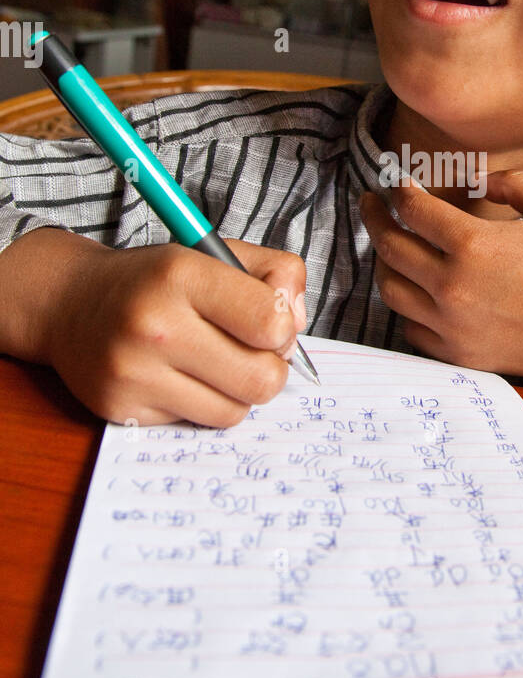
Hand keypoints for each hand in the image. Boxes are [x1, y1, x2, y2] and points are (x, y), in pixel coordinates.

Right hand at [47, 237, 307, 427]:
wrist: (70, 304)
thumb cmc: (155, 280)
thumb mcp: (215, 253)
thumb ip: (276, 274)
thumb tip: (297, 325)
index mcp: (181, 274)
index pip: (273, 322)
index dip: (284, 328)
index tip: (269, 323)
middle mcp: (155, 325)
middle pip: (263, 378)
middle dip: (269, 368)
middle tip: (249, 351)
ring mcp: (135, 372)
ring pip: (235, 411)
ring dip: (237, 391)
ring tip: (214, 363)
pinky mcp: (122, 409)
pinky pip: (198, 424)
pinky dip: (201, 405)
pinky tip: (179, 378)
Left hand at [360, 170, 522, 404]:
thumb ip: (508, 181)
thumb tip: (474, 176)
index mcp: (474, 244)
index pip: (412, 210)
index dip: (398, 191)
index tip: (396, 184)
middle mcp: (453, 285)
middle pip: (390, 247)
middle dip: (375, 218)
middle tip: (372, 205)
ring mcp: (451, 323)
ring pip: (391, 289)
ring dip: (384, 263)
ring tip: (390, 248)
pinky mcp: (456, 352)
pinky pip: (411, 326)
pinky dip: (406, 305)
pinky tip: (415, 290)